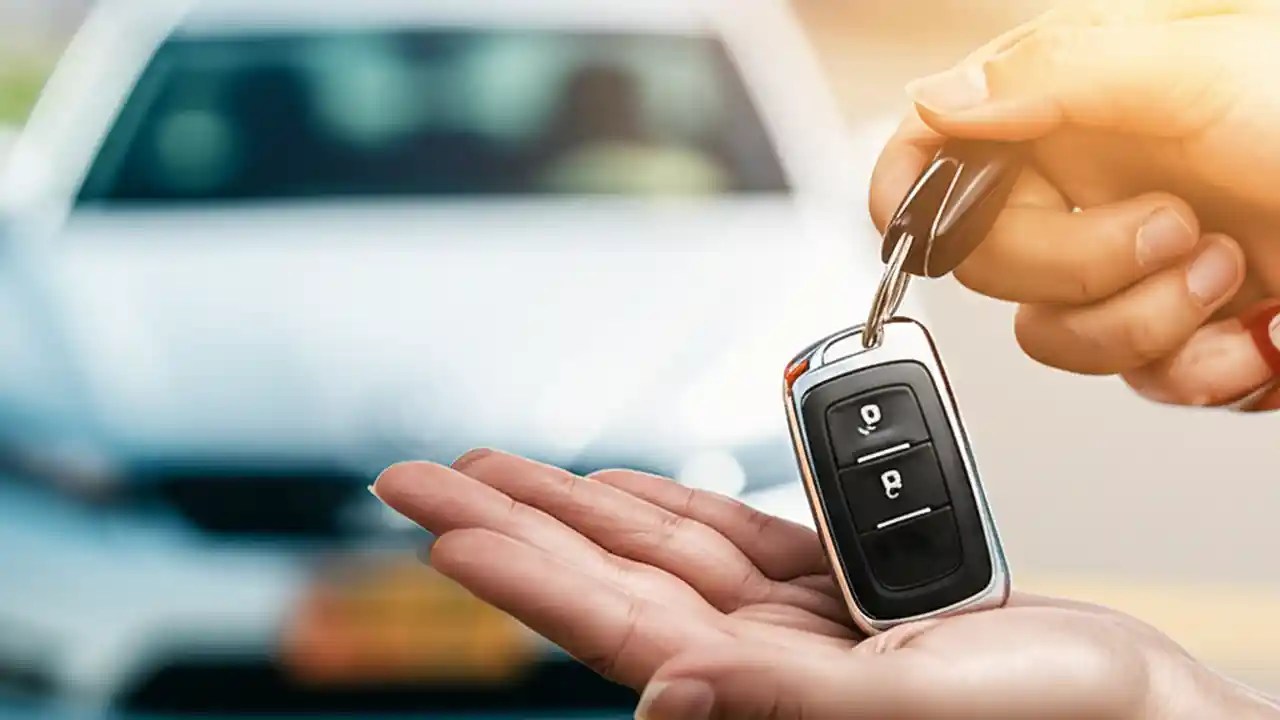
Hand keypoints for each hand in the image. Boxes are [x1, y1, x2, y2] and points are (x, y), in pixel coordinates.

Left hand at [371, 449, 1277, 718]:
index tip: (437, 520)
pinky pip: (730, 539)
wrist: (1140, 703)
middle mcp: (758, 660)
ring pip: (654, 550)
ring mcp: (789, 624)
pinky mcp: (832, 595)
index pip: (607, 625)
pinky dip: (671, 506)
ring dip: (573, 503)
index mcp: (764, 692)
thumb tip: (664, 692)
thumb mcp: (929, 702)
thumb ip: (792, 699)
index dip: (514, 571)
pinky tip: (617, 490)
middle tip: (417, 477)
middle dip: (507, 525)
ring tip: (494, 469)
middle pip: (603, 579)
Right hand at [870, 0, 1279, 409]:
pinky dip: (1187, 366)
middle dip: (1080, 266)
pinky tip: (1241, 324)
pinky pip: (1124, 377)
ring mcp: (1119, 264)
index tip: (921, 228)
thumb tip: (933, 101)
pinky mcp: (1164, 327)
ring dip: (1142, 322)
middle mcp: (1079, 188)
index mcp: (1062, 112)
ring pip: (1050, 337)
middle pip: (983, 267)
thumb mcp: (1190, 72)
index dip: (909, 196)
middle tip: (1167, 228)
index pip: (934, 156)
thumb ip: (1049, 78)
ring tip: (1224, 270)